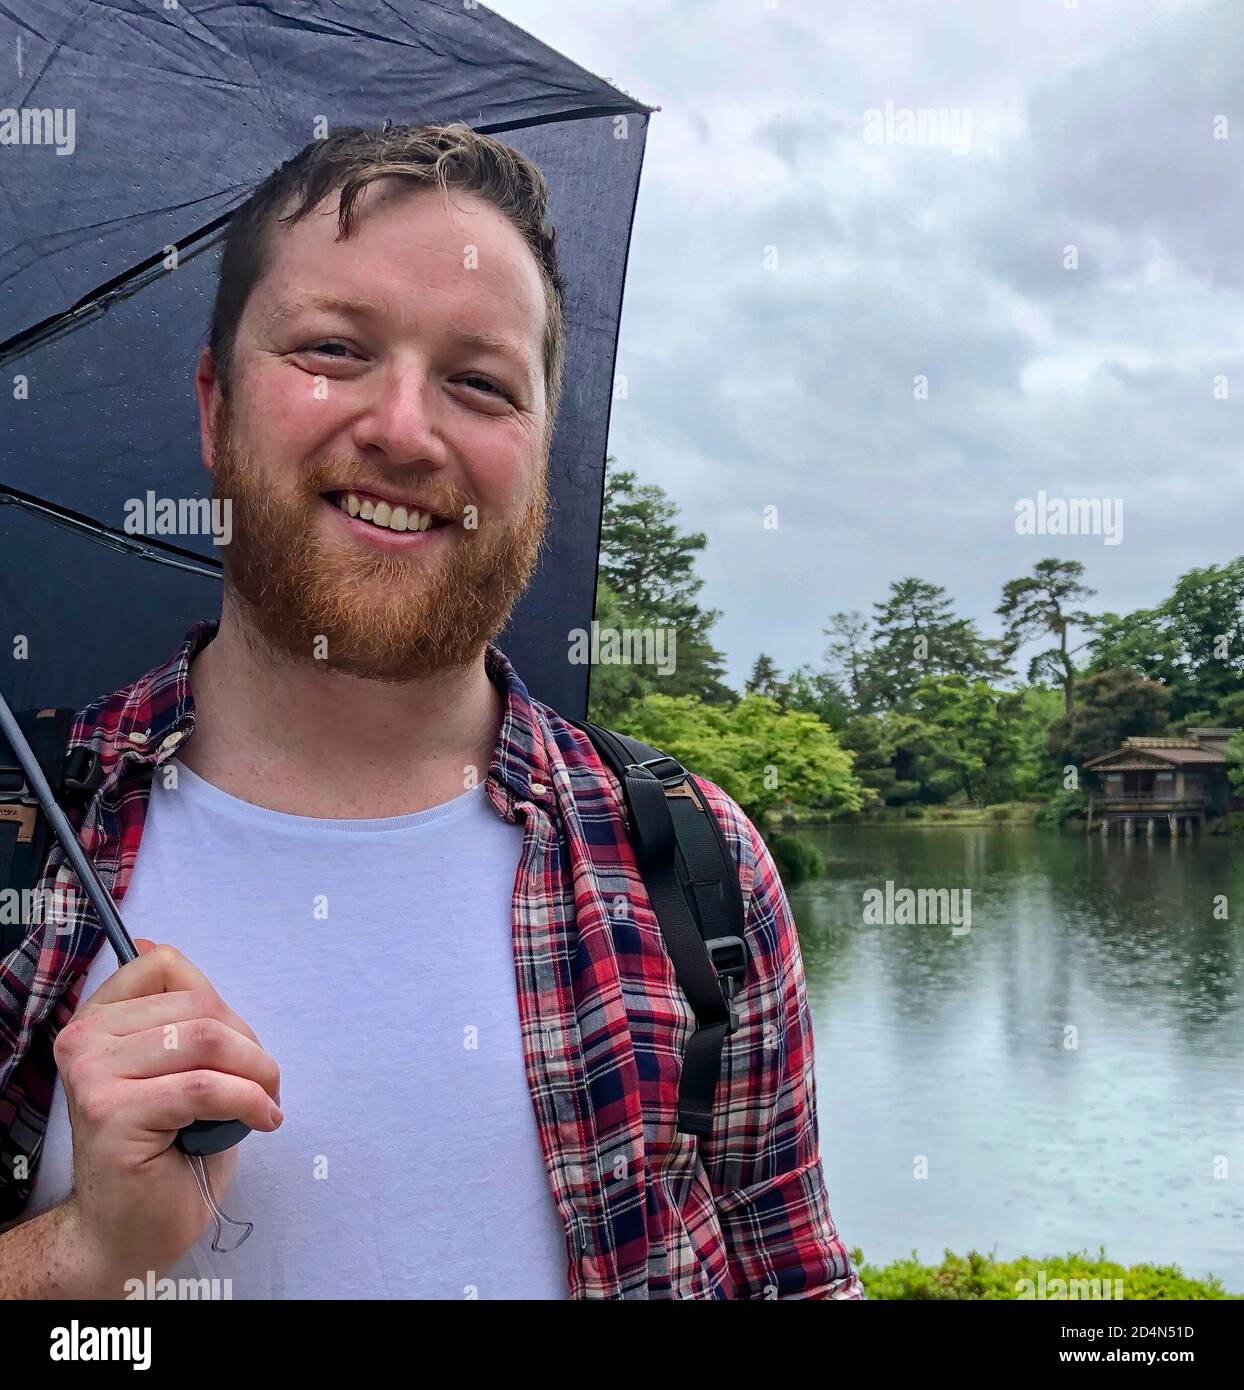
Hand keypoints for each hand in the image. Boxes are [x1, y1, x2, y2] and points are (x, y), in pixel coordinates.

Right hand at [52, 940, 281, 1290]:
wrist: (126, 1230)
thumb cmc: (163, 1149)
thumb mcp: (173, 1066)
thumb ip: (175, 1014)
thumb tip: (160, 948)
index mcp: (95, 1020)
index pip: (164, 965)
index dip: (218, 1000)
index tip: (236, 1041)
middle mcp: (84, 1041)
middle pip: (198, 1004)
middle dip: (249, 1042)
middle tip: (264, 1081)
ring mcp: (94, 1077)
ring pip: (207, 1041)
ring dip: (257, 1072)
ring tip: (266, 1100)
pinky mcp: (113, 1115)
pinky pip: (206, 1087)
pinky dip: (250, 1100)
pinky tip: (262, 1120)